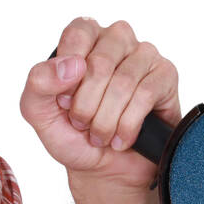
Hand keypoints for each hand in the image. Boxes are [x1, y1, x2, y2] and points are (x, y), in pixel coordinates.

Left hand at [20, 17, 180, 192]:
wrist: (102, 169)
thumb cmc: (71, 133)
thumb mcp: (38, 111)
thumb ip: (38, 82)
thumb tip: (71, 65)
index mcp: (84, 36)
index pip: (78, 34)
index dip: (67, 76)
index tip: (63, 102)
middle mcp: (116, 38)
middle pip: (100, 63)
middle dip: (86, 105)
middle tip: (82, 123)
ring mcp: (144, 55)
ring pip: (123, 82)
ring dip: (106, 120)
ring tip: (100, 135)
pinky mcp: (165, 75)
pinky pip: (145, 95)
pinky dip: (127, 125)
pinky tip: (121, 138)